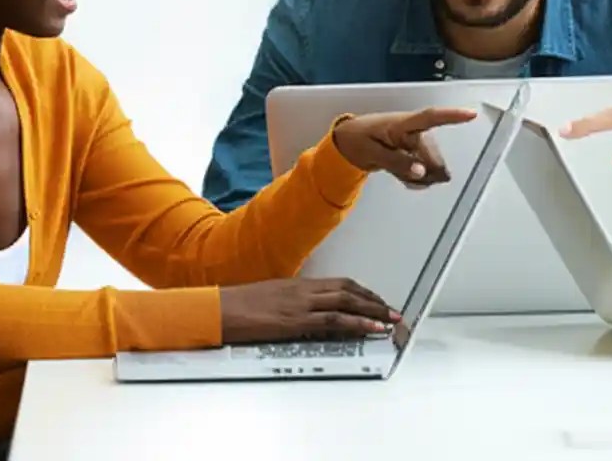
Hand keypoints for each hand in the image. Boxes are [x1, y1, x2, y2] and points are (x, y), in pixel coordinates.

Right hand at [218, 277, 400, 343]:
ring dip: (373, 311)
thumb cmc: (238, 306)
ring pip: (346, 302)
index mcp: (299, 285)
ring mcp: (300, 304)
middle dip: (375, 301)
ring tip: (390, 320)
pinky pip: (333, 320)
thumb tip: (309, 313)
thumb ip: (292, 303)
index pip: (340, 284)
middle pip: (349, 290)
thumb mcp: (271, 300)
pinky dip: (356, 323)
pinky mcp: (295, 320)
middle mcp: (303, 290)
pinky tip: (371, 328)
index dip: (363, 291)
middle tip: (393, 311)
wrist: (218, 309)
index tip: (377, 300)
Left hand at [332, 107, 477, 186]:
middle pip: (433, 156)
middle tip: (404, 177)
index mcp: (402, 124)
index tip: (470, 115)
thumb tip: (421, 171)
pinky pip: (426, 170)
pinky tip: (406, 175)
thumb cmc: (358, 138)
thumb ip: (396, 162)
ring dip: (419, 176)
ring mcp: (417, 142)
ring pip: (431, 166)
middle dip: (424, 172)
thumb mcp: (370, 153)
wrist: (349, 139)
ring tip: (399, 173)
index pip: (430, 118)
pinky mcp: (417, 151)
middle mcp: (414, 131)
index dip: (452, 116)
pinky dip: (417, 177)